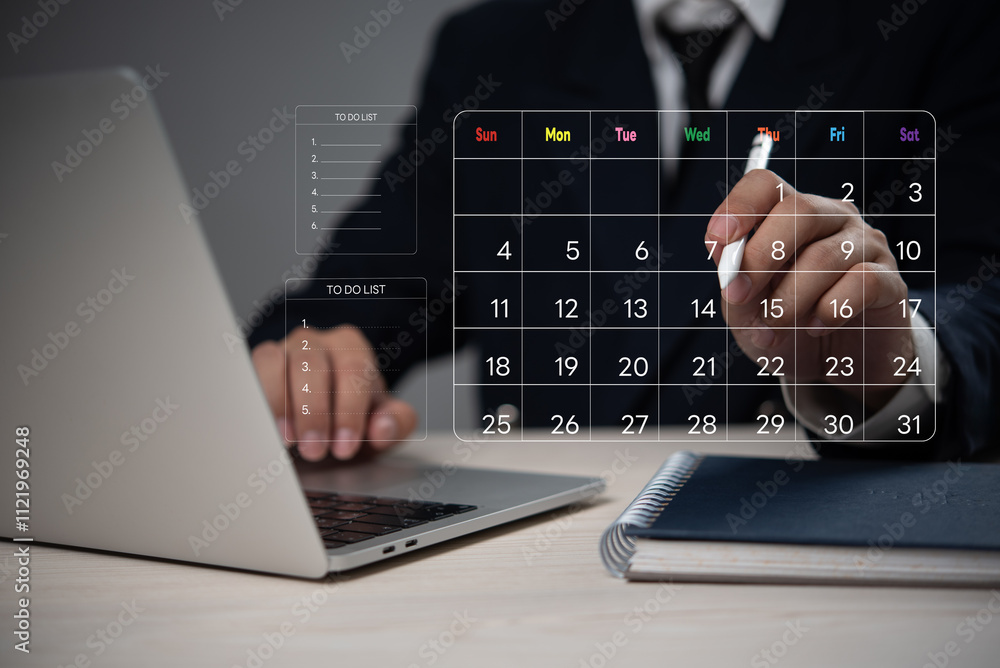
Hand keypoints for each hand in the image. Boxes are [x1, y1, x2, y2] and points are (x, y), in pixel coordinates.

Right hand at [251, 325, 417, 460]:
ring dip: (279, 403)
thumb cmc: (350, 416)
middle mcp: (313, 342)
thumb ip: (395, 423)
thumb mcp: (379, 423)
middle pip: (311, 363)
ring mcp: (280, 351)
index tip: (345, 447)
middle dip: (313, 411)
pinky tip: (263, 429)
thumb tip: (383, 428)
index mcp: (350, 348)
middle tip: (315, 450)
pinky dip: (256, 400)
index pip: (353, 369)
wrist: (318, 417)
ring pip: (273, 361)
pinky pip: (248, 372)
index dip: (349, 410)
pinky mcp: (253, 368)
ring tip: (286, 441)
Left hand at [705, 170, 916, 410]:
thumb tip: (728, 263)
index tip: (718, 241)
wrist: (834, 371)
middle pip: (798, 210)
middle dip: (760, 256)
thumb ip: (735, 285)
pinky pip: (860, 283)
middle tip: (739, 295)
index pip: (766, 185)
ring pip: (824, 256)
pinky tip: (815, 326)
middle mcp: (831, 220)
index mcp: (789, 217)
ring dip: (788, 299)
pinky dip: (829, 310)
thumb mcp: (747, 312)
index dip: (739, 206)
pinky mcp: (891, 281)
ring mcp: (865, 246)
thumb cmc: (787, 330)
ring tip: (774, 327)